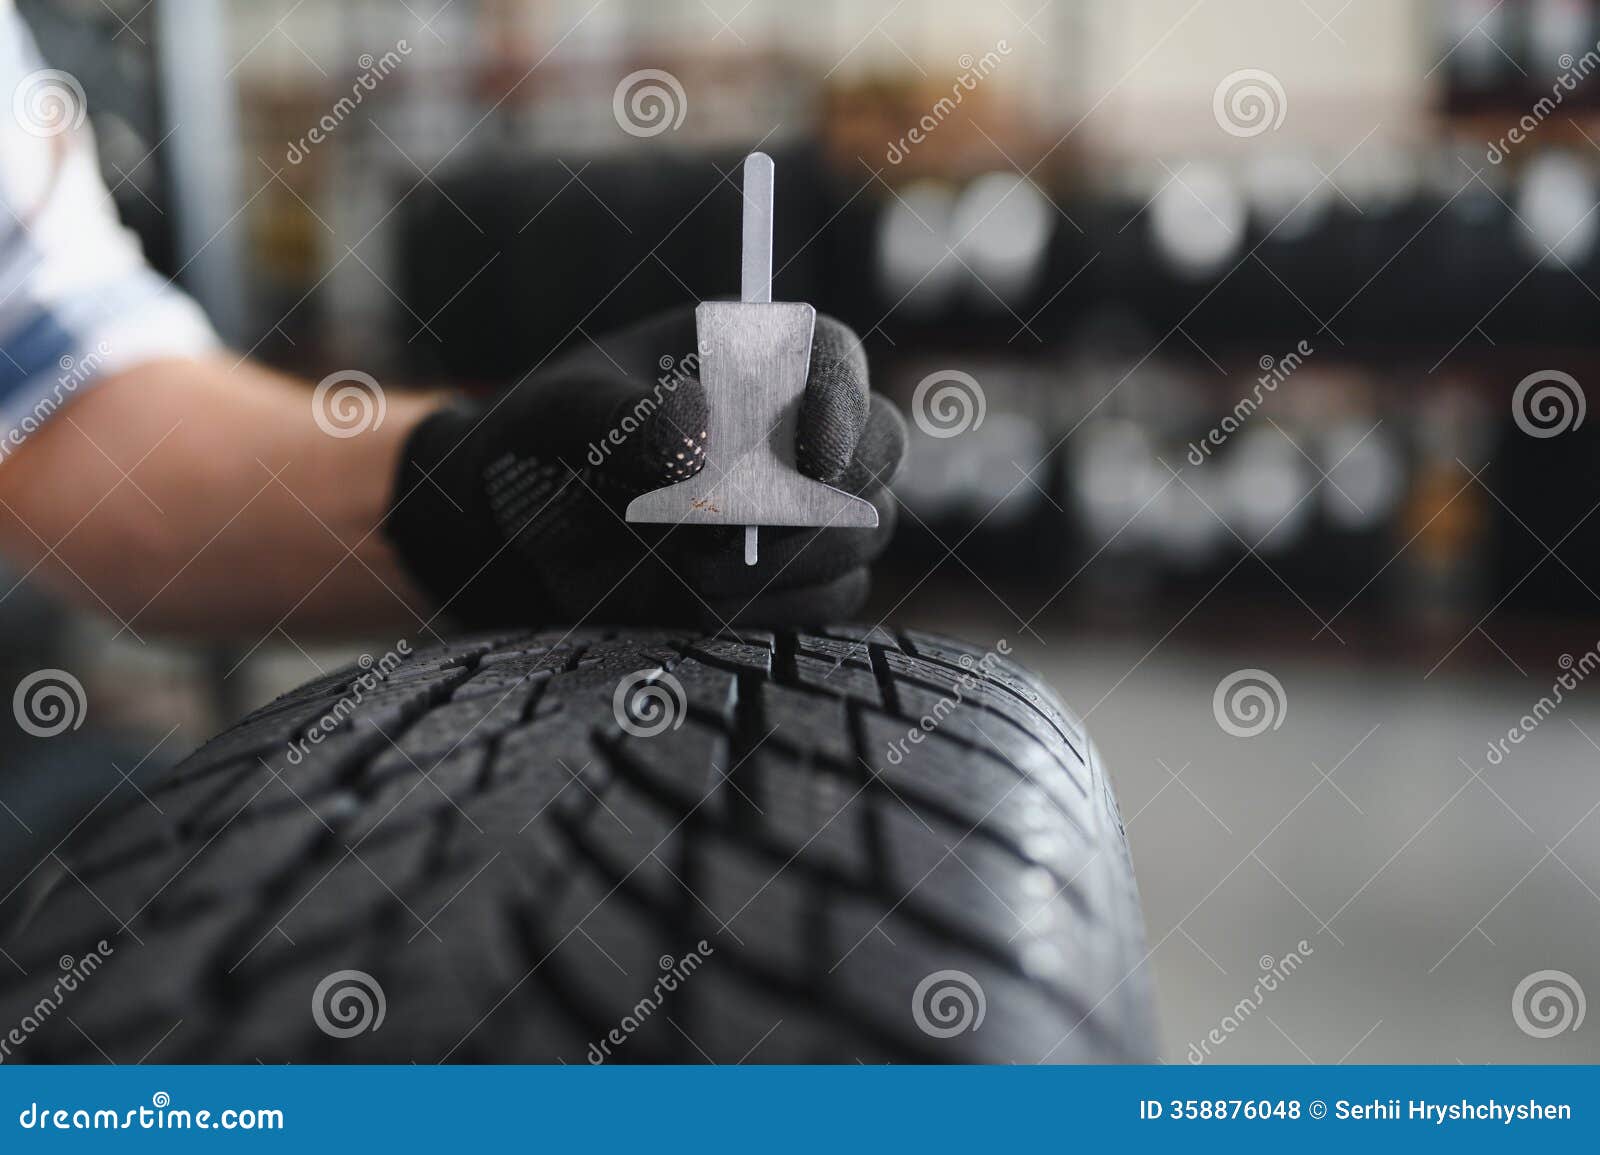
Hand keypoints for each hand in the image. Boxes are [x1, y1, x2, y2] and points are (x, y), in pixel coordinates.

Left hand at [385, 307, 905, 626]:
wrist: (520, 534)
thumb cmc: (546, 442)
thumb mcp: (567, 413)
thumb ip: (630, 417)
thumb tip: (701, 438)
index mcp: (749, 355)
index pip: (834, 359)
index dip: (844, 403)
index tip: (816, 455)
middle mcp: (795, 425)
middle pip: (882, 445)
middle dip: (836, 489)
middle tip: (758, 522)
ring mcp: (805, 505)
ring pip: (865, 529)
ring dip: (788, 556)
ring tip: (687, 562)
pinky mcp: (795, 578)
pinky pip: (833, 597)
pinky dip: (775, 606)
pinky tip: (700, 598)